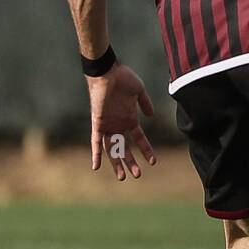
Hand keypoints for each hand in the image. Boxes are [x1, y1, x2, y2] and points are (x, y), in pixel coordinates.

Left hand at [87, 62, 156, 180]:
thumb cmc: (124, 78)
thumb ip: (145, 103)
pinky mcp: (98, 123)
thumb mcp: (139, 91)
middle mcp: (118, 124)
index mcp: (129, 118)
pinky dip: (96, 153)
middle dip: (130, 162)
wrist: (108, 72)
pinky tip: (96, 166)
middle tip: (137, 175)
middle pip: (125, 148)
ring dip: (117, 162)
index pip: (139, 139)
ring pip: (112, 149)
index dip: (146, 150)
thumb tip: (151, 115)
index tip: (153, 162)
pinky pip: (96, 141)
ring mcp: (109, 125)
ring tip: (122, 177)